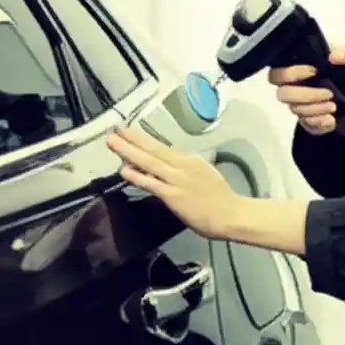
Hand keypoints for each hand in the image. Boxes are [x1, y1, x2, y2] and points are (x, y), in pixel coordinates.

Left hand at [105, 127, 240, 238]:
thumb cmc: (221, 198)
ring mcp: (177, 180)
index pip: (162, 148)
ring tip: (112, 142)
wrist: (232, 214)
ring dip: (128, 151)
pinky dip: (137, 176)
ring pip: (148, 162)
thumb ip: (189, 169)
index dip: (143, 140)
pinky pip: (151, 184)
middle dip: (131, 138)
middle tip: (114, 129)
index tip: (128, 132)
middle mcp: (182, 165)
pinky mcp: (173, 196)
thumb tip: (176, 165)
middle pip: (152, 149)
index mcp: (190, 160)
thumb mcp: (206, 174)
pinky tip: (124, 170)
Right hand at [268, 45, 344, 135]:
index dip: (290, 74)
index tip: (314, 71)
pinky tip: (331, 120)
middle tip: (329, 93)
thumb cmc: (342, 71)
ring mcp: (297, 106)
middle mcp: (291, 88)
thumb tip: (334, 57)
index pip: (276, 74)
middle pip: (282, 95)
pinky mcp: (307, 121)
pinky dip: (319, 123)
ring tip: (334, 106)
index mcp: (294, 70)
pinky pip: (306, 125)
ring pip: (295, 110)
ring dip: (316, 109)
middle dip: (306, 95)